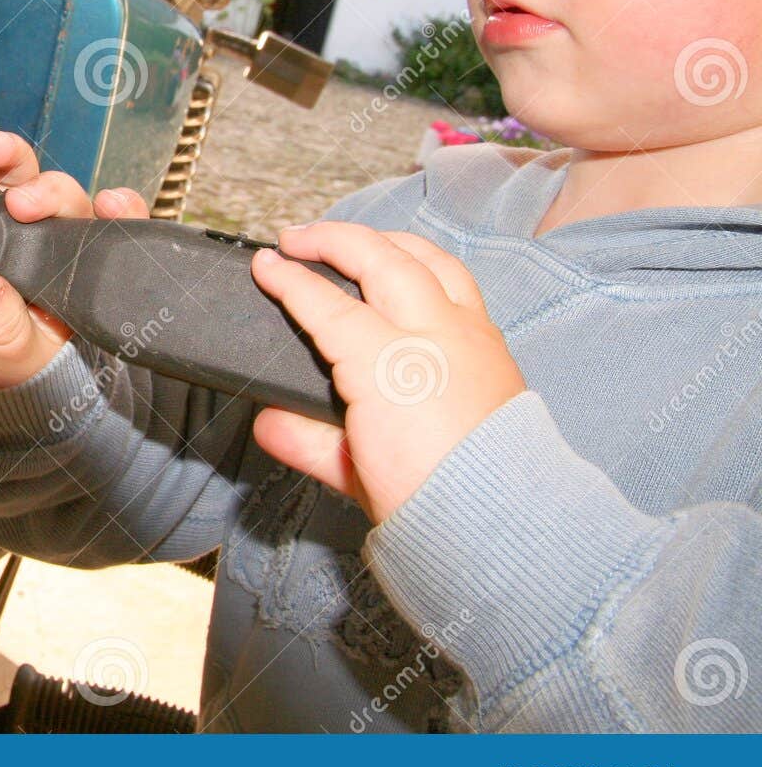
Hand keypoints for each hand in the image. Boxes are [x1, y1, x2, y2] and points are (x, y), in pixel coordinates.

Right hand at [0, 111, 149, 388]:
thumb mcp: (8, 363)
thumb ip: (4, 333)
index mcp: (74, 276)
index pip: (108, 234)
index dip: (119, 211)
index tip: (110, 202)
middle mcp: (44, 242)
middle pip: (58, 198)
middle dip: (46, 189)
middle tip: (24, 202)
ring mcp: (0, 226)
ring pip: (14, 178)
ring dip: (8, 157)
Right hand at [248, 222, 527, 523]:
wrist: (501, 526)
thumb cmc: (430, 501)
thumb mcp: (351, 474)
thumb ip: (304, 439)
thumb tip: (270, 422)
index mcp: (390, 365)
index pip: (326, 305)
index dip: (288, 281)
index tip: (264, 267)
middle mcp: (434, 336)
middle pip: (379, 260)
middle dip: (332, 240)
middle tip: (297, 240)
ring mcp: (469, 335)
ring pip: (428, 260)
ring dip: (385, 241)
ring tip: (355, 242)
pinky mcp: (494, 346)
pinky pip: (460, 283)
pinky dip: (427, 265)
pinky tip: (409, 272)